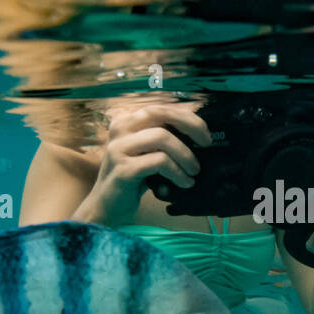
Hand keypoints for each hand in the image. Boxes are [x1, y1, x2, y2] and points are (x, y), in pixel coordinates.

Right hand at [79, 102, 209, 225]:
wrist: (107, 206)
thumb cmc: (134, 179)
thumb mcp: (148, 153)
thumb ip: (165, 139)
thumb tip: (200, 133)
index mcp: (126, 120)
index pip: (162, 107)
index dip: (188, 117)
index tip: (205, 134)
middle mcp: (119, 128)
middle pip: (160, 113)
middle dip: (190, 126)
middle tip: (206, 144)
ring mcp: (118, 148)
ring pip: (162, 137)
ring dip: (185, 155)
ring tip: (194, 171)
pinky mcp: (122, 169)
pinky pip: (159, 162)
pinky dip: (177, 172)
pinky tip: (184, 183)